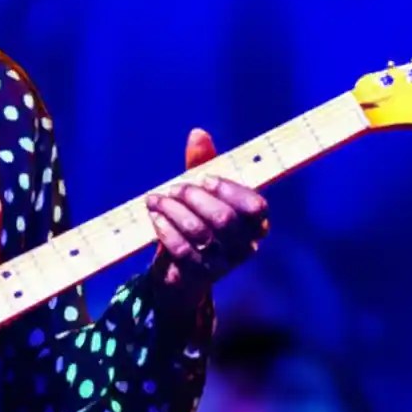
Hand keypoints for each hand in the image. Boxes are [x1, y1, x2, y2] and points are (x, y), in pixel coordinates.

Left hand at [147, 129, 268, 296]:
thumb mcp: (200, 193)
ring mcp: (223, 265)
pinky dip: (166, 231)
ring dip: (174, 211)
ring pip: (200, 233)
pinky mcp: (199, 277)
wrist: (178, 272)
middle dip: (195, 198)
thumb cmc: (194, 223)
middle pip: (224, 219)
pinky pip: (182, 251)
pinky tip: (155, 219)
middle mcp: (244, 246)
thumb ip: (201, 164)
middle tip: (174, 188)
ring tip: (156, 199)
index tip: (204, 178)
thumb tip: (198, 134)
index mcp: (254, 224)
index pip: (255, 206)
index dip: (229, 190)